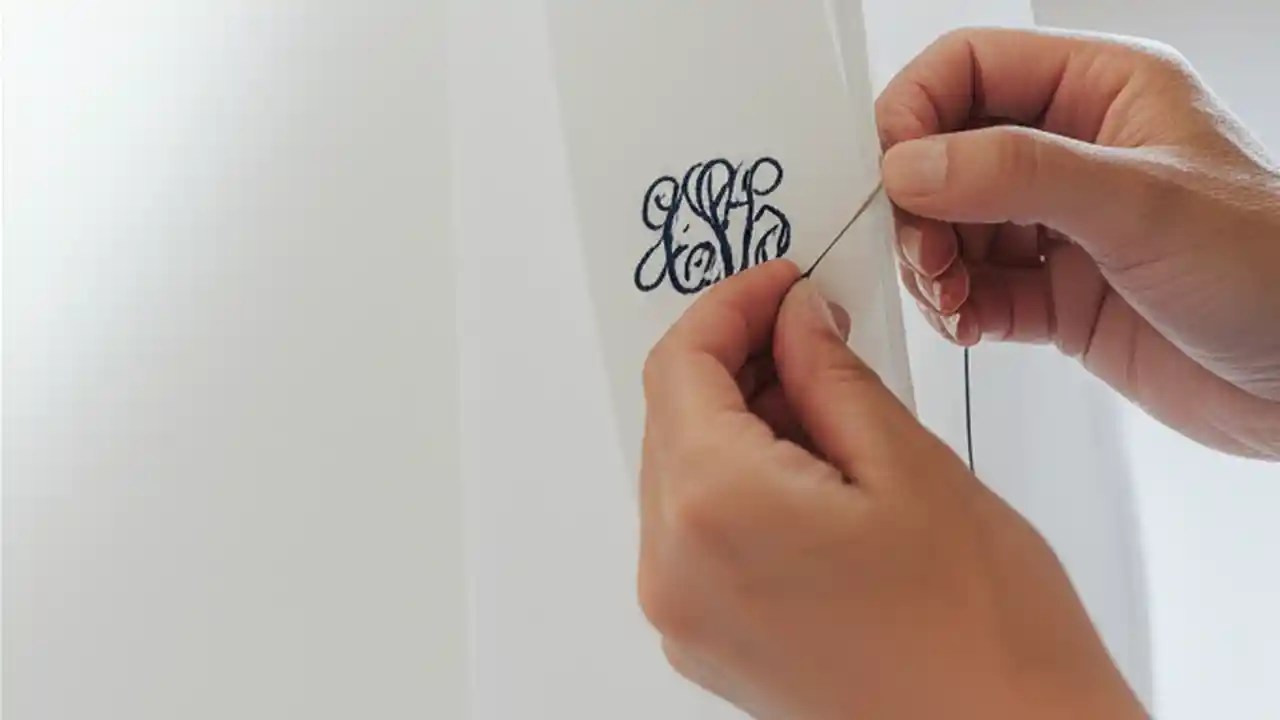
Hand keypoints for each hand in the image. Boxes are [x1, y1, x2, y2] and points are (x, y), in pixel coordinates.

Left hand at [638, 261, 1144, 718]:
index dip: (730, 306)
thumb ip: (830, 374)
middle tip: (812, 330)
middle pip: (673, 418)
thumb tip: (794, 320)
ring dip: (740, 422)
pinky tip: (812, 469)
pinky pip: (698, 530)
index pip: (680, 365)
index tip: (779, 282)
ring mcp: (685, 616)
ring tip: (828, 405)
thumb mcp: (910, 465)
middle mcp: (674, 569)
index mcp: (713, 509)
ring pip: (683, 473)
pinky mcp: (708, 642)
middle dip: (737, 362)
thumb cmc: (983, 637)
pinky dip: (739, 482)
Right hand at [877, 28, 1279, 459]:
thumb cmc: (1277, 272)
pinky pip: (976, 291)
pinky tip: (970, 325)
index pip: (970, 68)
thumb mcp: (1141, 204)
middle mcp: (1074, 152)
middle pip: (946, 153)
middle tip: (926, 253)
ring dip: (932, 265)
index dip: (917, 112)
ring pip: (951, 227)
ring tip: (950, 297)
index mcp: (1103, 91)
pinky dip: (957, 310)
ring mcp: (1062, 226)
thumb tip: (912, 163)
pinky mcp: (1058, 294)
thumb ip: (1016, 174)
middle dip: (919, 206)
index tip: (895, 171)